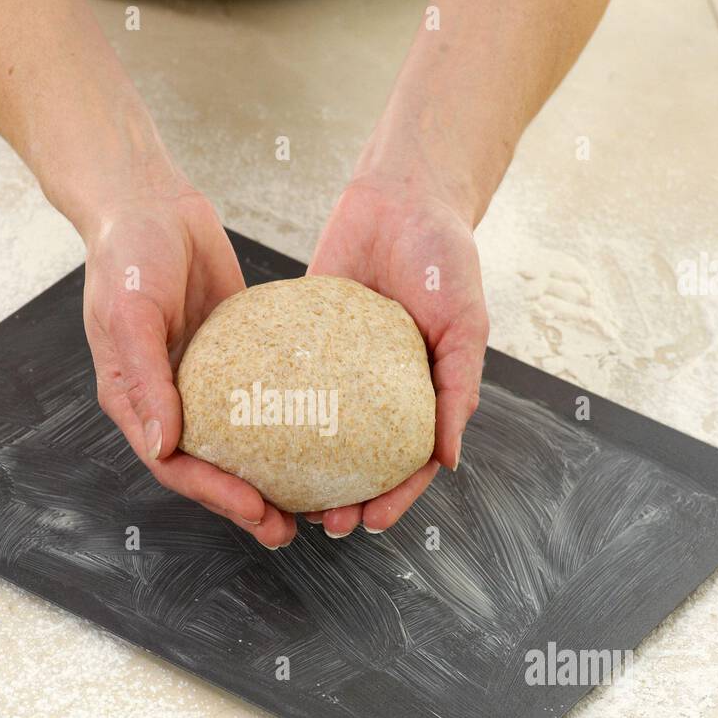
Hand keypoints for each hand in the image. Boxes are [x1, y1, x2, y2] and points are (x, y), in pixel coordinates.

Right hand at [82, 186, 298, 547]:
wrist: (151, 201)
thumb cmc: (127, 255)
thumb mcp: (131, 315)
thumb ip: (145, 381)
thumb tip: (162, 447)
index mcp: (135, 399)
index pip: (175, 466)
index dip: (214, 496)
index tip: (256, 510)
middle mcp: (171, 399)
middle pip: (210, 467)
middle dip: (246, 503)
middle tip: (288, 529)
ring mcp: (207, 380)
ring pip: (240, 442)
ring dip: (270, 475)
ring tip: (312, 503)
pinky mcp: (238, 355)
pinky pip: (265, 398)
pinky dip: (287, 423)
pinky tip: (324, 435)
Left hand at [307, 178, 488, 534]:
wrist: (402, 195)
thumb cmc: (445, 257)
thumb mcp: (465, 323)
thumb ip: (459, 387)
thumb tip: (449, 460)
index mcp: (424, 393)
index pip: (410, 463)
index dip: (393, 499)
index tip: (370, 523)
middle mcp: (380, 389)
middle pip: (360, 460)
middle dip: (344, 498)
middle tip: (320, 521)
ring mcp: (340, 368)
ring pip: (320, 433)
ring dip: (304, 470)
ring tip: (283, 496)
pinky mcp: (305, 338)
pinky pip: (286, 381)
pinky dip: (273, 412)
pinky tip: (252, 437)